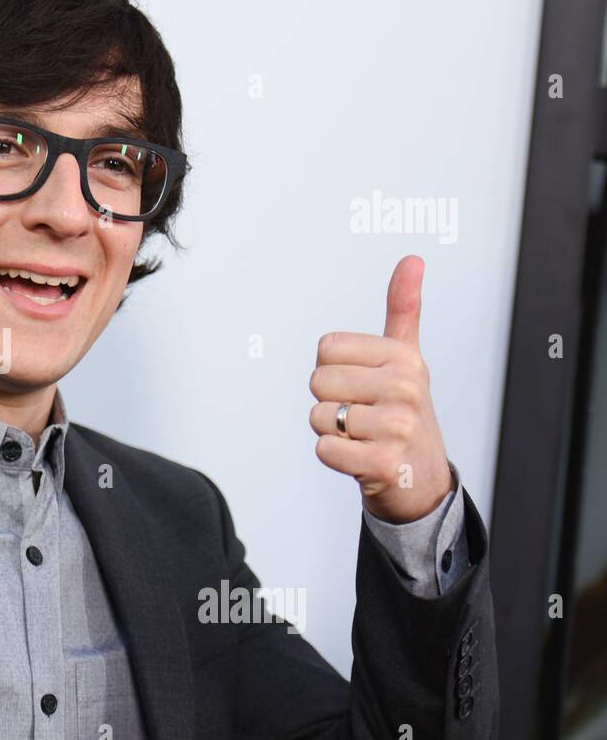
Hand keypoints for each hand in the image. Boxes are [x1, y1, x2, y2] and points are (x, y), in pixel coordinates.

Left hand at [309, 255, 452, 523]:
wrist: (421, 478)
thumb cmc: (403, 414)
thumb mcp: (406, 358)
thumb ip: (403, 309)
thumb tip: (411, 260)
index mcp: (404, 357)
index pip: (326, 348)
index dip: (334, 370)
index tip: (362, 386)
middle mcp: (405, 388)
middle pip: (317, 381)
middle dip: (329, 402)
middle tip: (361, 415)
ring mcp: (397, 426)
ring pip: (318, 417)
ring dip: (332, 432)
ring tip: (363, 436)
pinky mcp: (382, 462)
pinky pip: (323, 450)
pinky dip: (334, 457)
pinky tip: (360, 457)